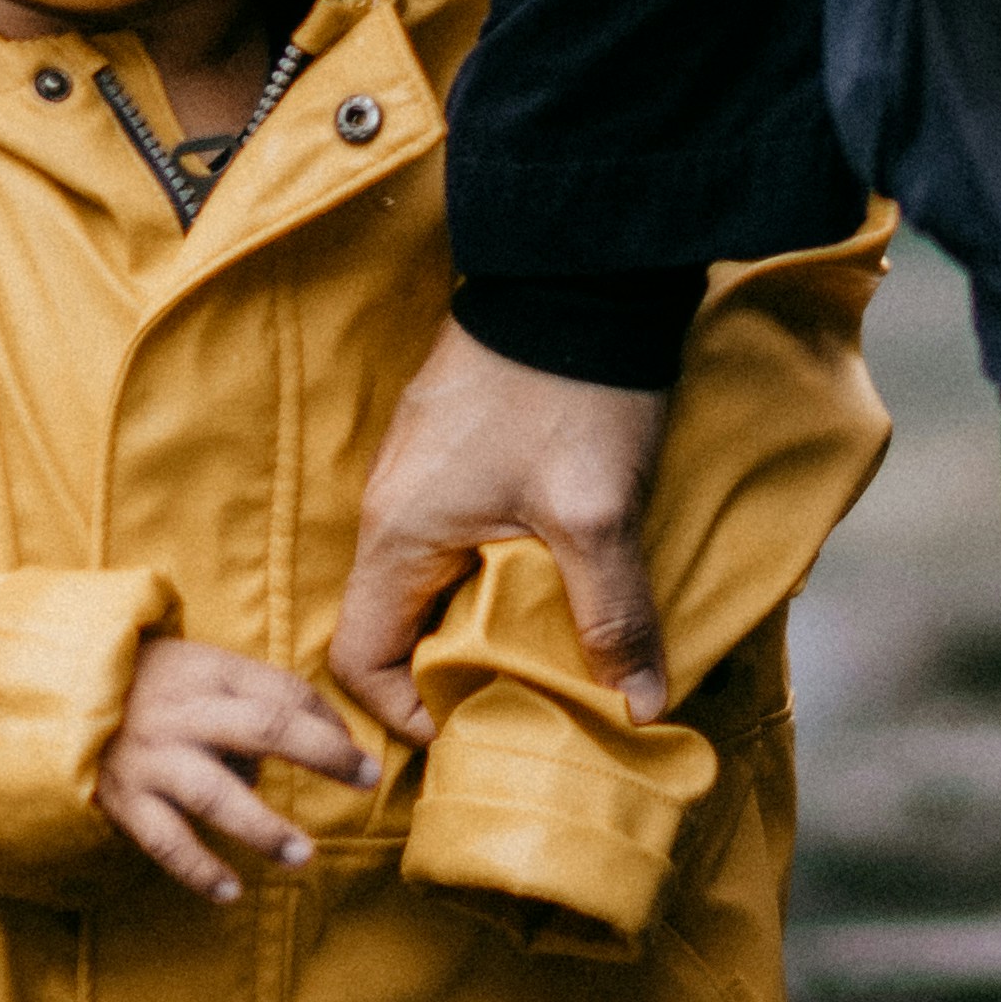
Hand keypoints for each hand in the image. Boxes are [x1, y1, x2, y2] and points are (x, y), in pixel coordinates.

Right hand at [90, 635, 371, 903]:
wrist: (55, 692)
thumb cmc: (147, 685)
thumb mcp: (198, 670)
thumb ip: (250, 700)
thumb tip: (312, 739)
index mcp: (208, 673)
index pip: (284, 691)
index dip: (328, 720)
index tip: (356, 753)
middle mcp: (184, 713)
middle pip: (265, 728)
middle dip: (323, 754)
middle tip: (367, 779)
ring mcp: (153, 758)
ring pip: (215, 794)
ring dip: (262, 827)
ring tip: (302, 856)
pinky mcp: (124, 799)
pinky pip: (167, 840)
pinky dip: (199, 869)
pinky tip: (230, 893)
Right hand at [320, 322, 673, 742]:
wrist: (578, 274)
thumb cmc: (569, 393)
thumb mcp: (597, 514)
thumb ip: (613, 616)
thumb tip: (640, 708)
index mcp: (399, 534)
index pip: (359, 657)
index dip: (405, 712)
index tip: (471, 727)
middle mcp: (391, 509)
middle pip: (396, 625)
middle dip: (451, 673)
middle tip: (523, 701)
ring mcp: (419, 473)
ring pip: (429, 582)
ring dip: (478, 622)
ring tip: (548, 649)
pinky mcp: (453, 449)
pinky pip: (454, 539)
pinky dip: (491, 576)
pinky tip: (552, 581)